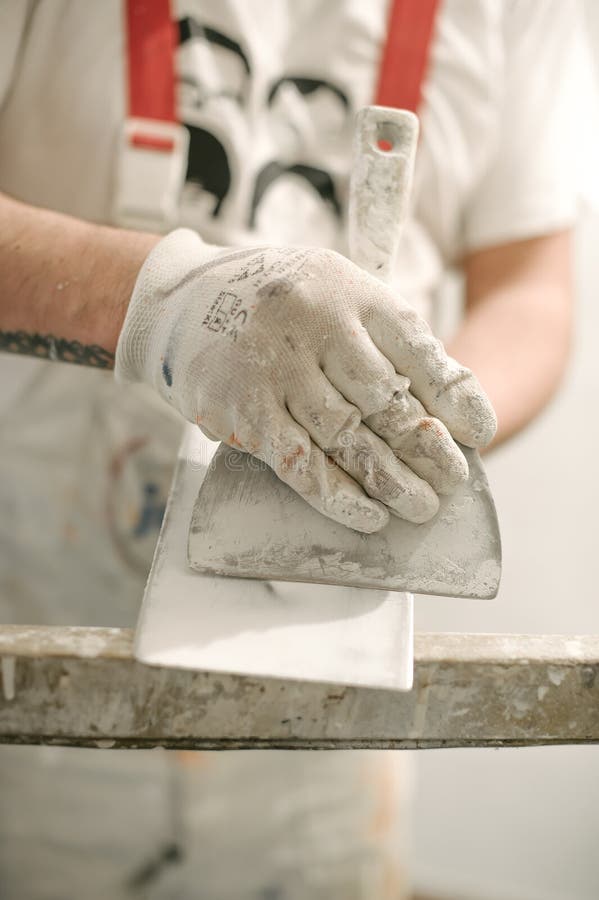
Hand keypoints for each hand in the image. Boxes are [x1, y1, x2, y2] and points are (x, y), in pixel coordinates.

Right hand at [116, 230, 495, 532]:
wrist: (182, 298)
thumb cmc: (277, 307)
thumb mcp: (335, 296)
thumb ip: (387, 341)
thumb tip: (452, 411)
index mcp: (349, 291)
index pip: (416, 346)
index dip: (451, 395)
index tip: (477, 433)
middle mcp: (315, 322)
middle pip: (385, 397)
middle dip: (425, 446)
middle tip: (452, 482)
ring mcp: (276, 364)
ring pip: (346, 436)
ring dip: (389, 479)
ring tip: (421, 507)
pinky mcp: (243, 406)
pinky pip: (299, 461)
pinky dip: (337, 494)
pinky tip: (368, 514)